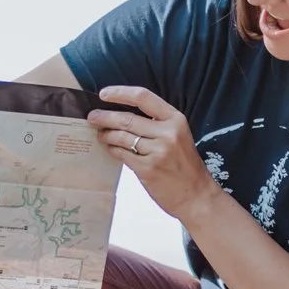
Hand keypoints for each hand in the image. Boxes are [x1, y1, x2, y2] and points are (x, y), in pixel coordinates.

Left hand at [88, 85, 212, 218]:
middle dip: (105, 116)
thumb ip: (157, 124)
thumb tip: (123, 115)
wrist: (196, 195)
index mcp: (176, 120)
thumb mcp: (179, 136)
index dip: (120, 93)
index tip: (104, 94)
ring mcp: (157, 152)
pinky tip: (109, 148)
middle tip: (92, 117)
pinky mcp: (147, 169)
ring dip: (106, 134)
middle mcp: (167, 133)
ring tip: (100, 134)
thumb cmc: (185, 165)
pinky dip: (112, 150)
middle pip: (127, 118)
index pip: (143, 98)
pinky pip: (122, 154)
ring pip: (122, 137)